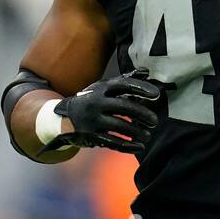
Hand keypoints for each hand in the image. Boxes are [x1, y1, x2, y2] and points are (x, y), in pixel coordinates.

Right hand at [37, 69, 161, 155]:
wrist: (63, 118)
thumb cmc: (91, 100)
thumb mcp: (103, 88)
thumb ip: (125, 81)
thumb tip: (146, 71)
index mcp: (102, 88)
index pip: (124, 85)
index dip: (142, 89)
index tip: (157, 95)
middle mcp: (96, 102)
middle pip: (124, 107)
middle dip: (143, 114)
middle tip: (155, 121)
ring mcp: (93, 120)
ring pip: (120, 126)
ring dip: (137, 132)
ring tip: (148, 135)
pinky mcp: (92, 136)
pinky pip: (113, 142)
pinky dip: (128, 146)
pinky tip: (139, 147)